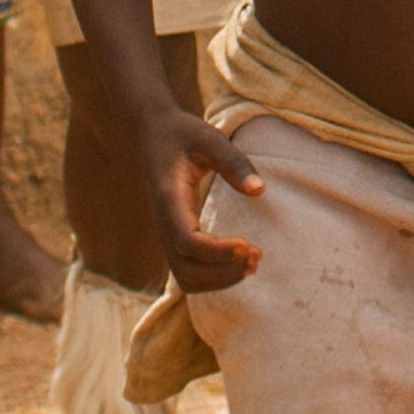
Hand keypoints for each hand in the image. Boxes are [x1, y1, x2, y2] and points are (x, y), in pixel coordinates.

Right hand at [146, 105, 266, 293]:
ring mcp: (168, 235)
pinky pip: (190, 272)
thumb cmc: (183, 135)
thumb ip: (234, 162)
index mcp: (169, 201)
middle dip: (223, 272)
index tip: (249, 245)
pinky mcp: (176, 238)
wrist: (154, 135)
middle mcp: (164, 225)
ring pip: (187, 279)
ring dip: (220, 279)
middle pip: (186, 271)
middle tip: (257, 255)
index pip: (187, 242)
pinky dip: (215, 277)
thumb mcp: (210, 139)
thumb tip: (259, 190)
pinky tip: (240, 261)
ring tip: (252, 262)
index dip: (218, 252)